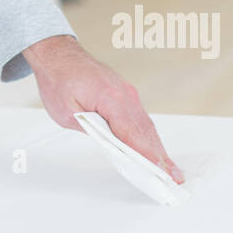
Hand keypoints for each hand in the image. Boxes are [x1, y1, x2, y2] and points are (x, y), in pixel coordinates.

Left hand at [22, 35, 184, 182]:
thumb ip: (91, 130)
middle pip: (145, 131)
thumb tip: (112, 146)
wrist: (58, 54)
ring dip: (157, 147)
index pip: (132, 134)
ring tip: (169, 169)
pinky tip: (154, 149)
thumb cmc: (59, 80)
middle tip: (174, 178)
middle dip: (160, 157)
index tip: (160, 173)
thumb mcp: (67, 113)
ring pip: (145, 125)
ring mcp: (127, 93)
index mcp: (110, 98)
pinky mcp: (126, 94)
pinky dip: (148, 135)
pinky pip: (140, 118)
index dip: (147, 156)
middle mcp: (125, 94)